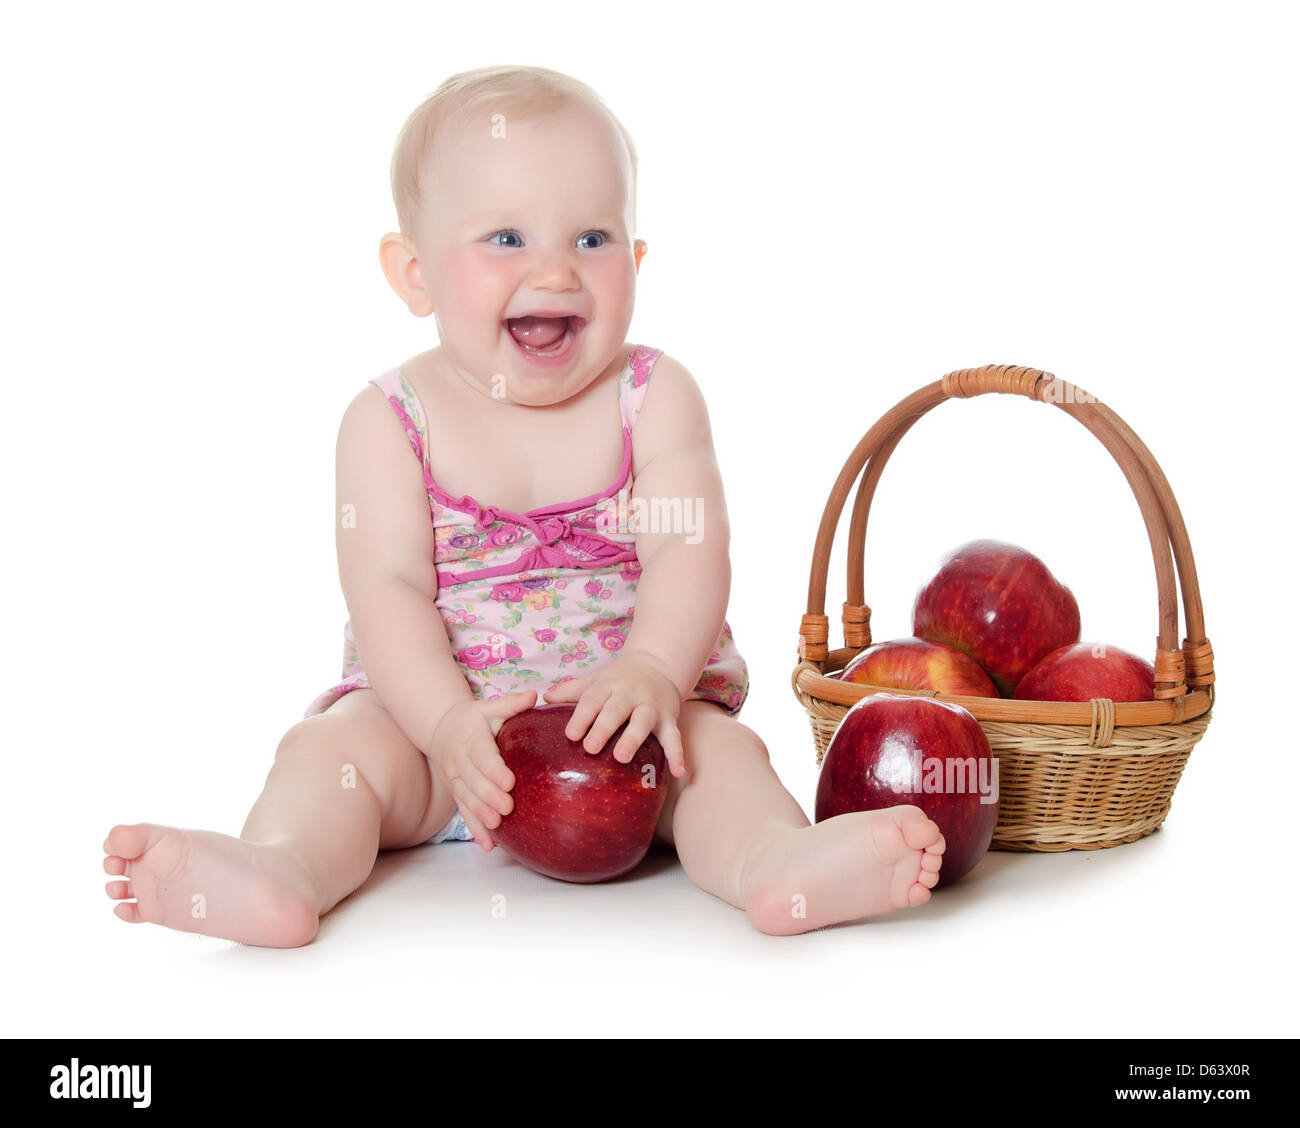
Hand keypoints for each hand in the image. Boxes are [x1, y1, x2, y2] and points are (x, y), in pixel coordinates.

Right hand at [427, 690, 536, 850]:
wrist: (440, 728)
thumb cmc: (473, 718)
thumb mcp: (489, 707)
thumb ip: (511, 704)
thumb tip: (534, 695)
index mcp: (470, 737)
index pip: (482, 755)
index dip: (493, 770)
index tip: (509, 782)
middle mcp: (458, 760)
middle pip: (473, 780)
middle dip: (489, 796)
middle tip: (507, 808)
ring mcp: (454, 778)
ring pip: (466, 798)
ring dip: (479, 814)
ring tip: (496, 826)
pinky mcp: (455, 792)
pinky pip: (463, 812)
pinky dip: (474, 829)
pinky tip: (488, 845)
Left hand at [542, 650, 685, 778]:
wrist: (658, 664)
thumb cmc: (619, 678)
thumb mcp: (595, 680)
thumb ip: (571, 690)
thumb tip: (544, 698)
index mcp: (608, 685)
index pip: (592, 700)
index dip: (582, 716)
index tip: (571, 734)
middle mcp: (630, 694)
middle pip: (616, 710)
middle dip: (604, 728)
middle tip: (590, 747)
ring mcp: (651, 705)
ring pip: (643, 721)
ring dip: (633, 738)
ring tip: (622, 757)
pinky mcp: (669, 717)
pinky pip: (674, 736)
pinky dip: (678, 754)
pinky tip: (679, 772)